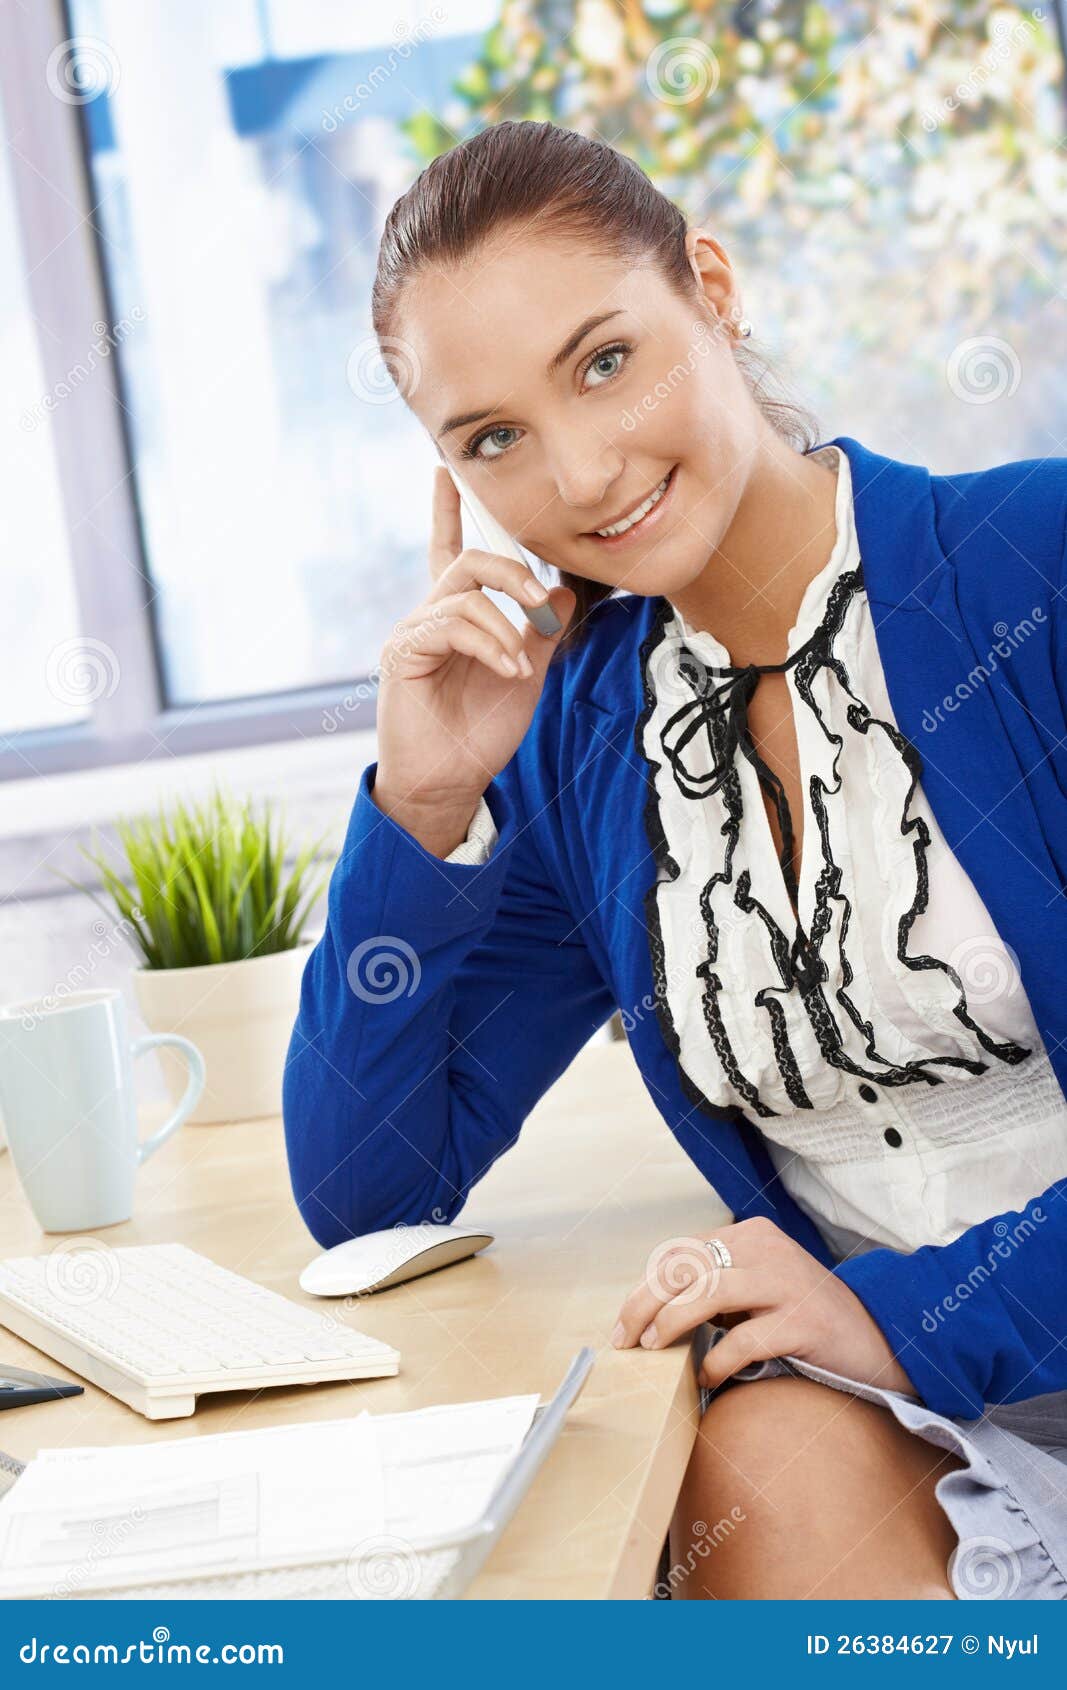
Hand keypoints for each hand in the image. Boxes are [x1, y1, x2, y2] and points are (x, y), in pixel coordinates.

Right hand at [375, 465, 575, 813]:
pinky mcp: (403, 652)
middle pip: (470, 560)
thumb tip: (560, 590)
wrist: (450, 782)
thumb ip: (541, 634)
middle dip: (512, 572)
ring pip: (465, 593)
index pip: (452, 552)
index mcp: (458, 618)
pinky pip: (453, 624)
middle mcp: (432, 617)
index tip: (446, 472)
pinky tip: (508, 671)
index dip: (447, 511)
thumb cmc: (480, 733)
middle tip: (540, 603)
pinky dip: (489, 644)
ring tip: (521, 667)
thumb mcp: (526, 677)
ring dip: (506, 628)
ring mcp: (415, 632)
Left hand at [611, 1217, 915, 1395]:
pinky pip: (743, 1339)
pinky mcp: (804, 1321)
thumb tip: (654, 1312)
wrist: (882, 1341)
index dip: (645, 1287)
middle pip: (685, 1268)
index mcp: (752, 1234)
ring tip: (655, 1350)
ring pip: (707, 1293)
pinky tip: (708, 1375)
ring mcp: (787, 1282)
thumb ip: (717, 1287)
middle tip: (627, 1341)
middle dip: (644, 1305)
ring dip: (671, 1324)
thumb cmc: (807, 1319)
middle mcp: (767, 1248)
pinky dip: (717, 1360)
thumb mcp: (759, 1288)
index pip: (681, 1252)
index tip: (624, 1323)